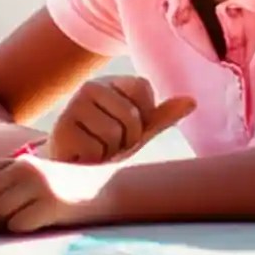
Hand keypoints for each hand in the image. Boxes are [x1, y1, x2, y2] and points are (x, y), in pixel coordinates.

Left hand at [0, 155, 114, 233]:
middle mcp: (24, 168)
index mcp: (17, 160)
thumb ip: (5, 187)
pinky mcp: (50, 203)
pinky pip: (17, 226)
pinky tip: (36, 223)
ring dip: (1, 227)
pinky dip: (20, 231)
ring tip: (21, 222)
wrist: (107, 189)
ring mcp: (37, 185)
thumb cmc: (65, 190)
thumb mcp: (34, 179)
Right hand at [44, 76, 195, 163]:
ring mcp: (73, 106)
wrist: (72, 171)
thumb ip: (162, 117)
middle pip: (131, 115)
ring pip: (113, 133)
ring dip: (109, 151)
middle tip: (109, 144)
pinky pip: (94, 149)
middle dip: (126, 139)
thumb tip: (192, 101)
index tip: (127, 127)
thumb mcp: (137, 132)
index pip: (142, 88)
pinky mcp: (62, 129)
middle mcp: (90, 87)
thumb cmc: (107, 147)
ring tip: (96, 150)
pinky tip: (82, 156)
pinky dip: (93, 160)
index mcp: (111, 83)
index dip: (143, 116)